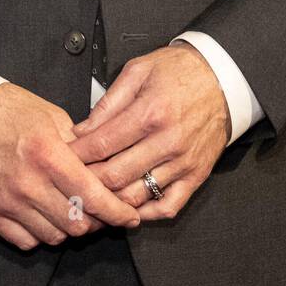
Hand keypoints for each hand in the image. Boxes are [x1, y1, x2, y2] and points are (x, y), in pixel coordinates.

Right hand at [0, 81, 142, 250]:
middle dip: (96, 221)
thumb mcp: (53, 116)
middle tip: (101, 212)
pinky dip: (40, 234)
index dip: (117, 212)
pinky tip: (44, 216)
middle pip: (77, 223)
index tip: (129, 217)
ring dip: (69, 228)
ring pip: (54, 237)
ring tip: (72, 212)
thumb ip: (80, 147)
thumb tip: (104, 171)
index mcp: (47, 154)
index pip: (93, 196)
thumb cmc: (9, 110)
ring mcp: (6, 201)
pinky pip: (25, 241)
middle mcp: (27, 182)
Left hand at [67, 42, 230, 219]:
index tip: (63, 158)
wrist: (222, 79)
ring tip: (93, 196)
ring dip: (111, 200)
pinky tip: (128, 208)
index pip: (103, 144)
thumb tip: (82, 130)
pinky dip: (145, 214)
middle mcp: (168, 141)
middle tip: (71, 181)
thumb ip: (108, 102)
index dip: (77, 155)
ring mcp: (183, 162)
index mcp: (151, 112)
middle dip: (88, 181)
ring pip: (137, 196)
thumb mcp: (138, 71)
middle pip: (116, 175)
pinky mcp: (196, 175)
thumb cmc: (178, 72)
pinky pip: (168, 207)